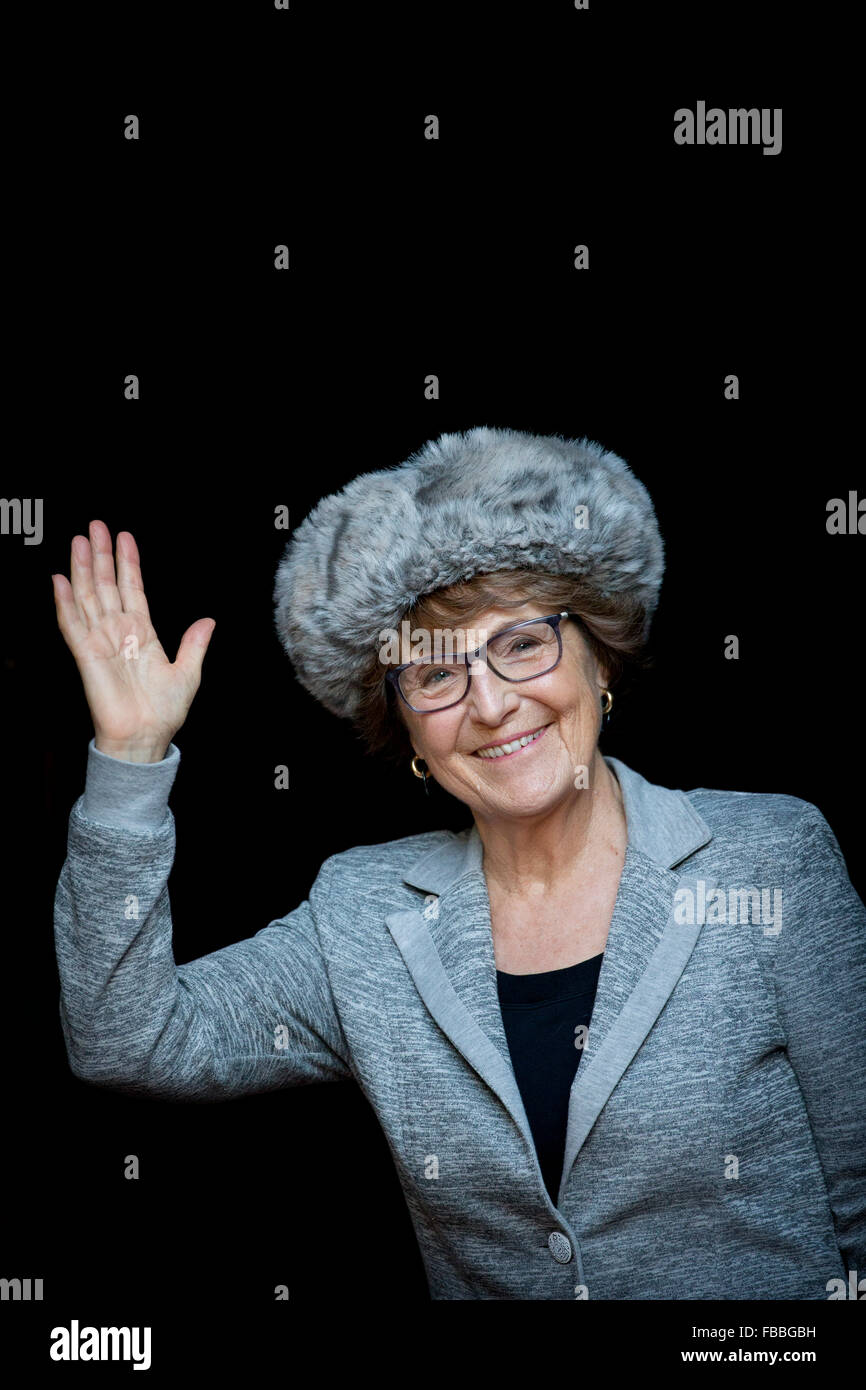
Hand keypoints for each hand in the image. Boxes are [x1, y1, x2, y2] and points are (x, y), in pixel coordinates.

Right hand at [52, 520, 214, 758]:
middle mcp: (119, 631)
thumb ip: (195, 644)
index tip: (125, 536)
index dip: (129, 563)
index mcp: (142, 632)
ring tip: (80, 540)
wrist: (147, 736)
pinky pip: (73, 624)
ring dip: (83, 568)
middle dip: (102, 554)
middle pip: (107, 585)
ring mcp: (101, 641)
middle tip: (96, 525)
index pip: (132, 588)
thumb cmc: (164, 711)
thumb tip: (209, 621)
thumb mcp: (188, 672)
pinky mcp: (86, 655)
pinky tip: (61, 579)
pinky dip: (66, 602)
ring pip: (89, 596)